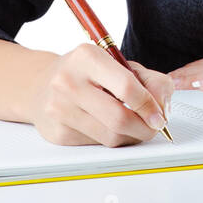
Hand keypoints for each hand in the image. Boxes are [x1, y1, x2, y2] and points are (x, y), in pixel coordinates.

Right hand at [23, 43, 173, 146]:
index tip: (160, 115)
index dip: (149, 105)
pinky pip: (97, 145)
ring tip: (135, 126)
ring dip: (131, 137)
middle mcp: (68, 82)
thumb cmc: (85, 73)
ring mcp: (59, 109)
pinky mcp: (57, 133)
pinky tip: (110, 127)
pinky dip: (112, 140)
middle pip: (119, 118)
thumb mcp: (117, 63)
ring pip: (110, 137)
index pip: (126, 87)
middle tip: (154, 127)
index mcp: (86, 57)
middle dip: (145, 128)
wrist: (40, 85)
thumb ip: (149, 80)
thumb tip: (162, 108)